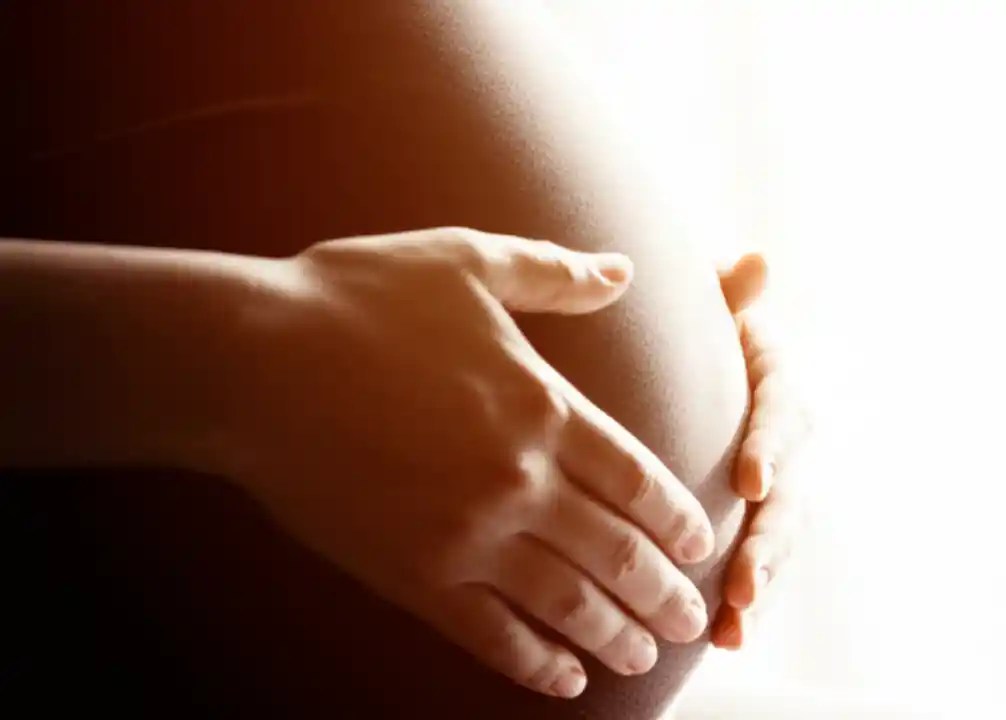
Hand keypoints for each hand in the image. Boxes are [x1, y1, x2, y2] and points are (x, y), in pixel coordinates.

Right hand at [220, 228, 716, 697]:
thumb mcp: (468, 262)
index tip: (700, 545)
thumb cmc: (358, 299)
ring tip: (644, 659)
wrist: (252, 360)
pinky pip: (490, 634)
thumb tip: (623, 269)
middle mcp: (519, 481)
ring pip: (565, 603)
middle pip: (617, 553)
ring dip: (614, 636)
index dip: (677, 520)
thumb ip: (555, 273)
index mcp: (544, 409)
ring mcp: (466, 535)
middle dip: (663, 593)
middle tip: (692, 624)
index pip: (638, 480)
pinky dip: (534, 663)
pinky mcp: (412, 573)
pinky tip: (563, 680)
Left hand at [710, 254, 811, 649]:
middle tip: (743, 582)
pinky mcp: (747, 517)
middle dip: (768, 542)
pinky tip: (726, 638)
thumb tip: (760, 257)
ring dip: (759, 585)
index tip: (752, 480)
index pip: (782, 410)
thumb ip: (730, 292)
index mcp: (773, 380)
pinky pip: (753, 560)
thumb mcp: (705, 303)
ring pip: (774, 540)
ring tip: (733, 627)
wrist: (673, 354)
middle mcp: (782, 437)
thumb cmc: (686, 323)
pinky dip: (745, 601)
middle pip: (788, 494)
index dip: (772, 445)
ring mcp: (770, 484)